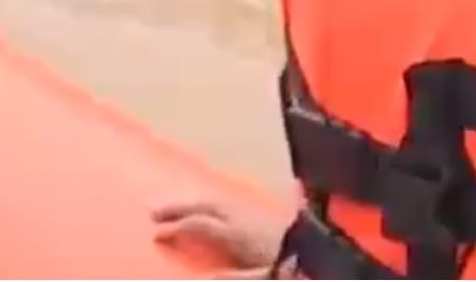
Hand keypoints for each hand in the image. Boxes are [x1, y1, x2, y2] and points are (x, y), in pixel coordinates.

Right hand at [151, 197, 286, 277]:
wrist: (324, 253)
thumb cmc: (288, 268)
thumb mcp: (260, 277)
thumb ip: (230, 277)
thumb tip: (198, 278)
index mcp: (237, 233)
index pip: (198, 225)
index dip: (175, 229)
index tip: (155, 235)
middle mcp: (241, 217)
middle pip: (203, 206)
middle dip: (176, 208)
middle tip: (152, 212)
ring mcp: (253, 211)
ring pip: (215, 200)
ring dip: (191, 202)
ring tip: (173, 207)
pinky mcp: (263, 212)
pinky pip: (227, 201)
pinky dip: (210, 203)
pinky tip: (208, 208)